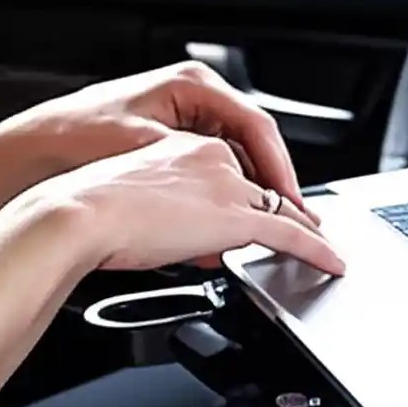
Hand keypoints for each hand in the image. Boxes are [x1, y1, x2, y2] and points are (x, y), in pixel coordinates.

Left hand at [4, 61, 318, 222]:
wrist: (28, 155)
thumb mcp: (152, 155)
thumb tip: (242, 206)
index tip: (294, 206)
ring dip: (248, 196)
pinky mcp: (166, 143)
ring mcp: (179, 118)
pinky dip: (220, 198)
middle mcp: (191, 96)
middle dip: (272, 188)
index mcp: (193, 86)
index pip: (259, 128)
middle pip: (253, 144)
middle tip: (293, 223)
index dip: (282, 172)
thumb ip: (206, 178)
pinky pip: (209, 170)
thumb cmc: (77, 141)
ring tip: (263, 229)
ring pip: (234, 160)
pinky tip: (220, 226)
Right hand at [24, 131, 345, 274]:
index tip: (261, 208)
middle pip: (260, 188)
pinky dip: (316, 249)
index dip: (251, 195)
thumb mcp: (132, 201)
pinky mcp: (239, 217)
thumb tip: (187, 241)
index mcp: (185, 145)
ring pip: (278, 208)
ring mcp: (228, 186)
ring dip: (302, 231)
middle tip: (305, 233)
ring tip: (321, 249)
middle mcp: (212, 157)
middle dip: (281, 213)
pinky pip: (290, 234)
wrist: (77, 213)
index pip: (232, 169)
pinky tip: (330, 262)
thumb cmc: (86, 211)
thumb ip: (166, 212)